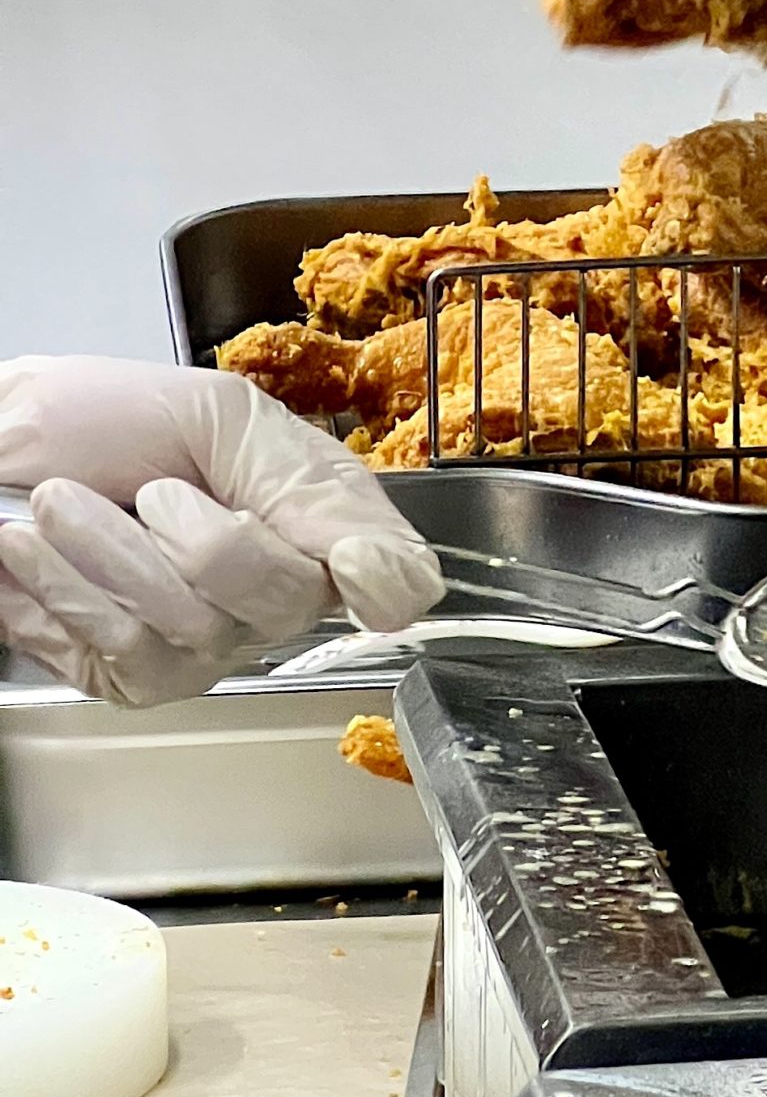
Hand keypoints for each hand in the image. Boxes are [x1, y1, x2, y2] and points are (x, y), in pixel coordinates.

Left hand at [0, 357, 443, 705]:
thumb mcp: (224, 418)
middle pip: (279, 600)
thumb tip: (389, 573)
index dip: (385, 580)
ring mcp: (210, 646)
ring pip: (185, 630)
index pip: (398, 580)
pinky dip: (61, 597)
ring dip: (102, 556)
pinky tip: (37, 557)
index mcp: (324, 520)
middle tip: (147, 490)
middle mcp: (281, 597)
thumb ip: (307, 486)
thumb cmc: (113, 421)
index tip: (353, 563)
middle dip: (193, 539)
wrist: (10, 446)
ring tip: (55, 505)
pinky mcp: (131, 677)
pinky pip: (117, 660)